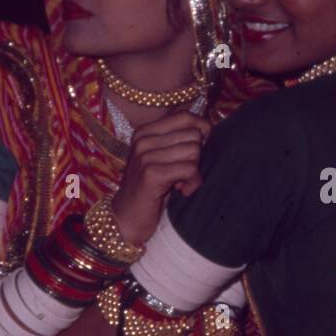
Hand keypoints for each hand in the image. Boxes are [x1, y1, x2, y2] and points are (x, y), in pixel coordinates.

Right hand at [111, 110, 210, 244]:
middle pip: (193, 135)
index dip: (202, 131)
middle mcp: (143, 140)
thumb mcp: (162, 160)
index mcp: (145, 132)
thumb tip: (209, 129)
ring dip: (195, 172)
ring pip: (194, 151)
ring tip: (182, 183)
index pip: (185, 117)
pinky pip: (190, 169)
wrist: (126, 218)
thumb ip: (178, 142)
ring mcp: (145, 155)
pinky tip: (183, 191)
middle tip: (185, 174)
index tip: (200, 152)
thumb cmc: (150, 190)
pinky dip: (193, 183)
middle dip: (197, 157)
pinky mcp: (151, 173)